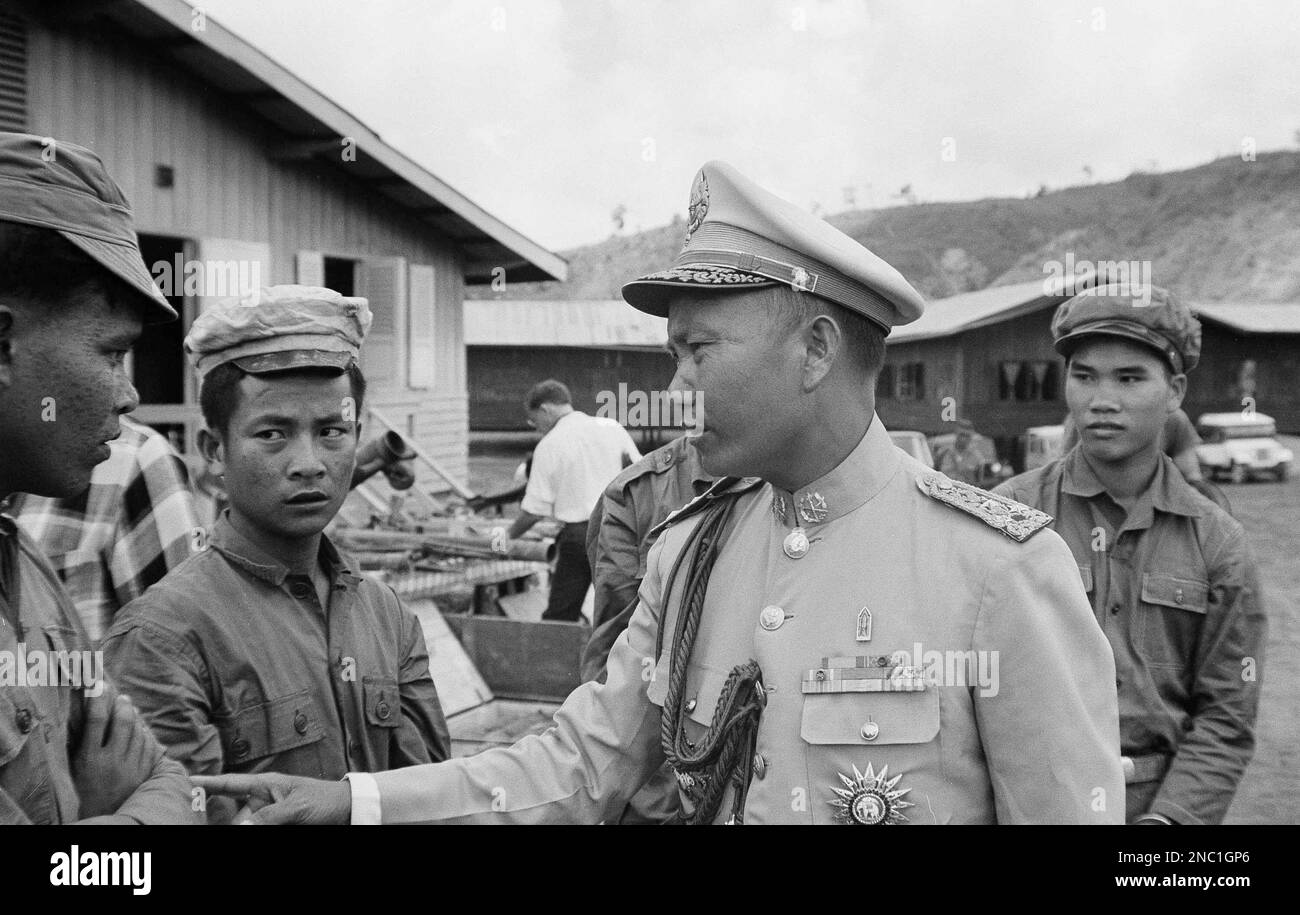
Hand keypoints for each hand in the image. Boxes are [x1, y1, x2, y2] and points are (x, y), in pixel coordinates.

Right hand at [71, 688, 157, 818]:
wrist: (103, 816)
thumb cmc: (83, 790)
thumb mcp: (77, 767)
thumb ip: (82, 742)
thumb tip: (90, 711)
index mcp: (89, 759)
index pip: (95, 721)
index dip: (97, 699)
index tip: (98, 685)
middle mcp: (111, 761)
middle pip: (122, 721)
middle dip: (122, 704)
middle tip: (121, 697)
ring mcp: (131, 766)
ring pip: (138, 730)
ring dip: (135, 716)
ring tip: (130, 708)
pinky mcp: (145, 771)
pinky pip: (149, 744)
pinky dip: (144, 733)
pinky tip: (140, 728)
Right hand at [191, 773, 352, 823]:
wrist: (348, 812)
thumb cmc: (325, 801)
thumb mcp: (297, 807)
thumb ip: (269, 817)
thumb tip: (241, 827)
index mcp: (264, 785)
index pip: (229, 783)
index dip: (206, 783)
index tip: (184, 783)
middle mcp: (261, 801)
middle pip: (229, 814)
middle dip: (217, 820)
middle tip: (196, 821)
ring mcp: (267, 817)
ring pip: (241, 824)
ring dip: (235, 825)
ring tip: (220, 824)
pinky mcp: (274, 827)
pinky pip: (255, 828)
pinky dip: (247, 828)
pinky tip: (242, 828)